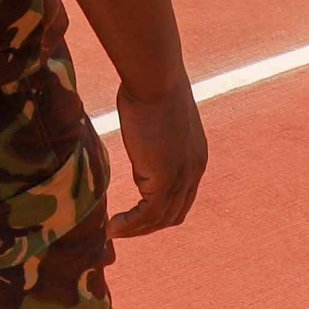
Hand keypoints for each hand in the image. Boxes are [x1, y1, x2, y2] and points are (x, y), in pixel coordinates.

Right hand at [107, 82, 208, 236]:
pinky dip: (130, 225)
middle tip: (124, 228)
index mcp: (196, 157)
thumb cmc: (150, 87)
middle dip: (149, 226)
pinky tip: (113, 224)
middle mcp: (194, 171)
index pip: (183, 197)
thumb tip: (140, 145)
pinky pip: (147, 215)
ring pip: (160, 219)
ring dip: (136, 229)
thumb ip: (154, 140)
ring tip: (114, 230)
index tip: (137, 214)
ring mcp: (182, 177)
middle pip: (174, 214)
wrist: (155, 79)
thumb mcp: (158, 119)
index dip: (161, 210)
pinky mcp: (165, 180)